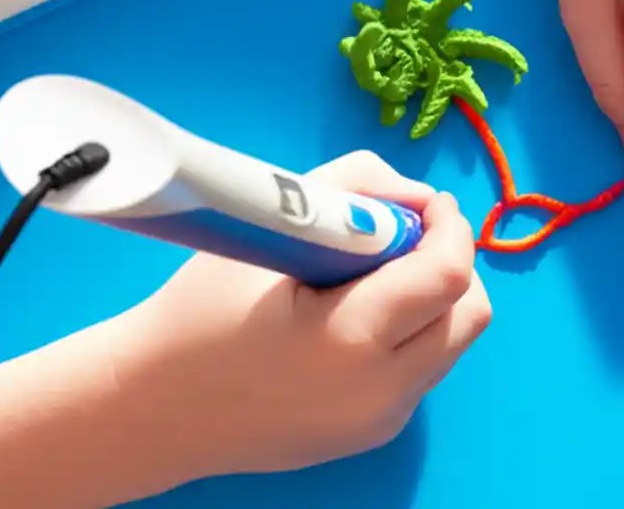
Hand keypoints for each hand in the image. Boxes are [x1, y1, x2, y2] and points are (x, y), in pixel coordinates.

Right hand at [104, 151, 490, 479]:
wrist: (153, 407)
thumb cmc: (198, 310)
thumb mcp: (269, 225)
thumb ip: (356, 188)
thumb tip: (417, 199)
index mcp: (353, 339)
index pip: (449, 276)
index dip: (450, 227)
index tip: (426, 203)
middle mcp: (382, 391)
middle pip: (470, 313)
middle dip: (451, 263)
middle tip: (402, 237)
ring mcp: (381, 421)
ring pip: (452, 342)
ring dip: (432, 300)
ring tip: (370, 278)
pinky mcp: (373, 435)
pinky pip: (421, 371)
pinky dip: (409, 334)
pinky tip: (350, 319)